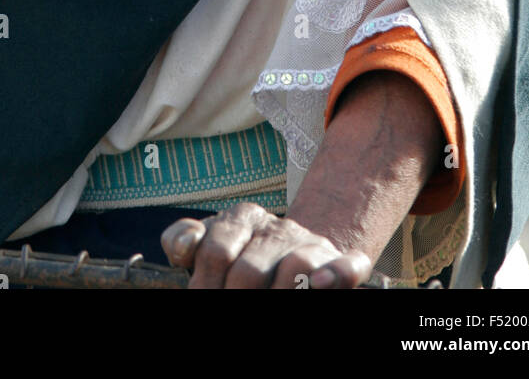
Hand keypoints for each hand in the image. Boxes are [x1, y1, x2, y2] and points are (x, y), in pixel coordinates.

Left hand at [161, 202, 371, 289]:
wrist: (300, 257)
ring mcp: (311, 243)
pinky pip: (345, 265)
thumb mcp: (211, 243)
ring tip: (266, 305)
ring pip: (294, 266)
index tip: (199, 298)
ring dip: (277, 294)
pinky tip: (316, 285)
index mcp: (241, 217)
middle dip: (233, 298)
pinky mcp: (340, 261)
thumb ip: (184, 239)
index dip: (205, 285)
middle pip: (248, 270)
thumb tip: (183, 249)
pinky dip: (334, 275)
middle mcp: (277, 226)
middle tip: (225, 311)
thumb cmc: (243, 257)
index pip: (215, 251)